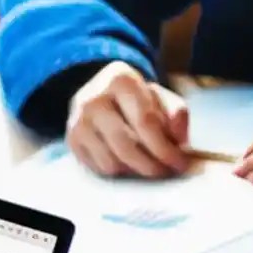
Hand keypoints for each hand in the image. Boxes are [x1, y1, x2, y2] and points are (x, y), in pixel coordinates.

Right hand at [66, 62, 190, 177]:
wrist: (100, 93)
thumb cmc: (136, 98)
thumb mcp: (160, 96)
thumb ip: (176, 114)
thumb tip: (179, 143)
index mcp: (120, 80)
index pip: (145, 122)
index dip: (165, 147)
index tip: (180, 163)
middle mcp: (93, 99)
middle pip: (126, 146)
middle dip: (150, 165)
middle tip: (165, 172)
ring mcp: (78, 121)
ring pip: (111, 162)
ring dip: (134, 170)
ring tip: (148, 165)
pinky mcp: (71, 140)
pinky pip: (98, 168)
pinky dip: (118, 171)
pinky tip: (129, 163)